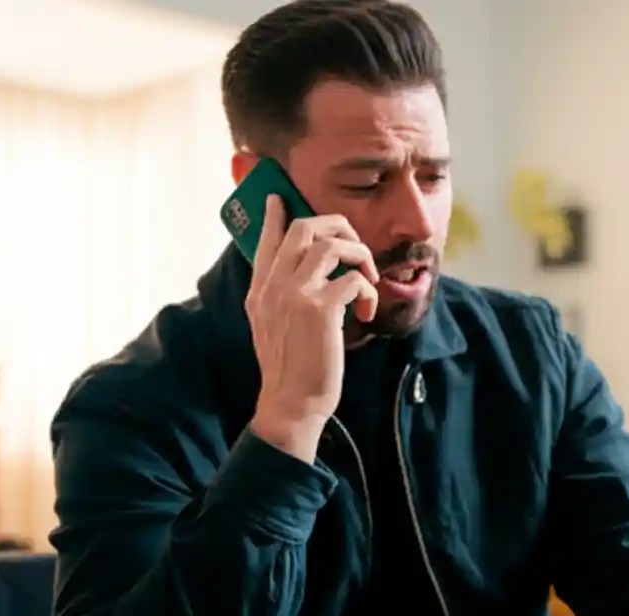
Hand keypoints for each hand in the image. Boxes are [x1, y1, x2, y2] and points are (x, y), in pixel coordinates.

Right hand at [246, 194, 379, 461]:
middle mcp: (273, 286)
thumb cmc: (291, 369)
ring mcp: (295, 295)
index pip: (265, 241)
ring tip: (367, 279)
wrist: (290, 403)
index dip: (274, 216)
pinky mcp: (320, 310)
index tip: (278, 198)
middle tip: (356, 248)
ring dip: (359, 255)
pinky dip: (368, 292)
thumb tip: (299, 278)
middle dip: (339, 228)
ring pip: (332, 245)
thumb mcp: (271, 327)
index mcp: (260, 290)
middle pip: (304, 228)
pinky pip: (354, 279)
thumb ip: (279, 298)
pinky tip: (366, 313)